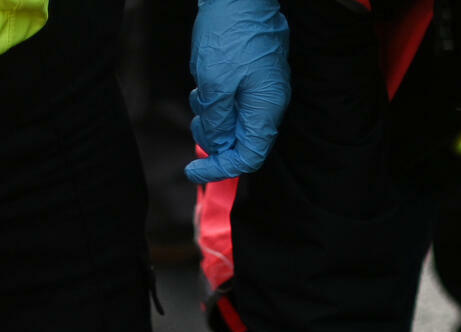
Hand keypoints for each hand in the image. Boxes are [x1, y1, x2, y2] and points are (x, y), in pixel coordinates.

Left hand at [186, 0, 289, 181]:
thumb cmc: (230, 33)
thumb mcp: (215, 83)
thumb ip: (217, 121)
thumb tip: (218, 144)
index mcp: (264, 109)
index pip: (248, 157)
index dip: (220, 169)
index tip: (193, 170)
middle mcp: (268, 103)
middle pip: (242, 142)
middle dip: (214, 139)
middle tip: (197, 124)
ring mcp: (262, 88)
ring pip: (234, 121)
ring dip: (212, 117)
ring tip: (199, 96)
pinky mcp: (253, 75)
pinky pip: (234, 101)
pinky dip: (215, 100)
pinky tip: (204, 82)